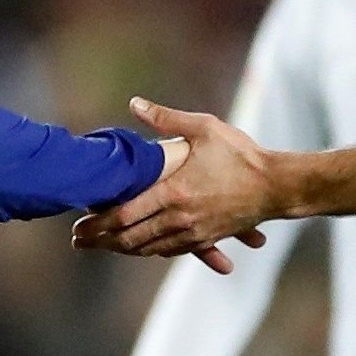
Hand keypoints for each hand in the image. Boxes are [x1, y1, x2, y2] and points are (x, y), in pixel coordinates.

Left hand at [73, 98, 279, 272]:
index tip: (78, 225)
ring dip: (121, 249)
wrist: (277, 187)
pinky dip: (147, 250)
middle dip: (101, 241)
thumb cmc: (243, 154)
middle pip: (130, 239)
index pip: (125, 215)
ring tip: (100, 246)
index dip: (98, 223)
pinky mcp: (205, 239)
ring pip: (147, 249)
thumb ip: (167, 119)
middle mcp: (180, 219)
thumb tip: (135, 104)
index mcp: (174, 193)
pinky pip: (168, 252)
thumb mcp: (205, 128)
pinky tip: (136, 247)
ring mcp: (193, 233)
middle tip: (79, 241)